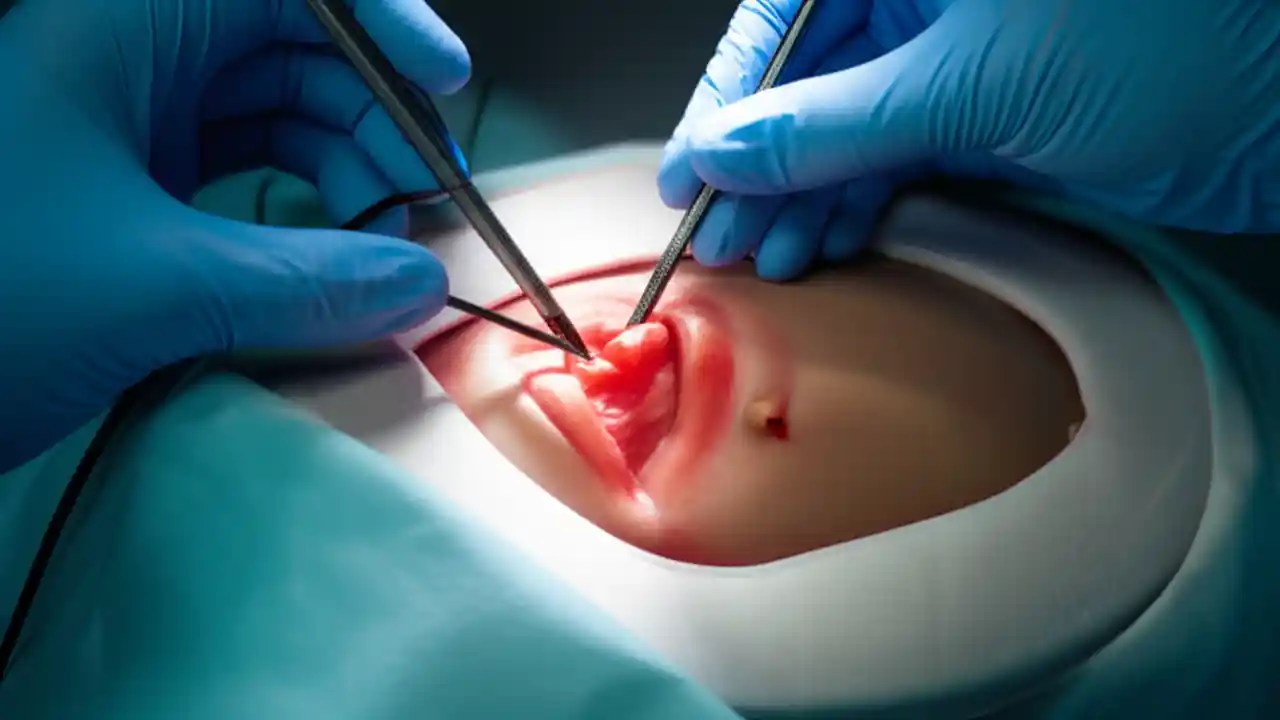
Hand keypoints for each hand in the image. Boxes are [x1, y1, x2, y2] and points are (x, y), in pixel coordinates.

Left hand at [0, 0, 469, 469]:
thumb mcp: (152, 285)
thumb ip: (305, 280)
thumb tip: (415, 282)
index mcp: (111, 29)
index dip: (377, 23)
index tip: (438, 79)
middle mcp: (124, 61)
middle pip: (294, 55)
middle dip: (371, 121)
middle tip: (418, 198)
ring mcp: (130, 125)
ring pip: (278, 118)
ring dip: (346, 173)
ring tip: (380, 240)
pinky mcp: (138, 191)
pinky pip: (250, 177)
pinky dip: (306, 213)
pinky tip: (335, 254)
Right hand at [659, 0, 1279, 279]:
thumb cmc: (1174, 45)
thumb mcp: (972, 84)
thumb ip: (833, 125)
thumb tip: (729, 149)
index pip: (779, 18)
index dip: (726, 99)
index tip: (689, 174)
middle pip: (804, 80)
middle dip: (760, 164)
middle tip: (724, 233)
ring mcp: (958, 57)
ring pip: (845, 129)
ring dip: (803, 198)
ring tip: (769, 257)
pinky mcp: (987, 116)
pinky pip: (893, 160)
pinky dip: (857, 206)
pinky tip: (824, 244)